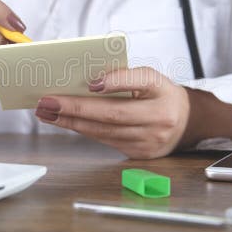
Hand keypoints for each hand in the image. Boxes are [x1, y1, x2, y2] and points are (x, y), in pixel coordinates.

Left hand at [34, 67, 192, 158]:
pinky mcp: (139, 154)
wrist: (185, 122)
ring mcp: (149, 141)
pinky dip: (82, 129)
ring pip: (103, 131)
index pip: (137, 84)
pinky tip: (64, 121)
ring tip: (46, 112)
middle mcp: (158, 119)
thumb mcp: (151, 78)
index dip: (113, 83)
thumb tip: (91, 83)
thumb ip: (125, 77)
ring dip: (70, 122)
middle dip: (75, 108)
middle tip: (47, 101)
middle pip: (111, 114)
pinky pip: (105, 140)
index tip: (90, 83)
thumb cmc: (161, 95)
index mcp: (161, 93)